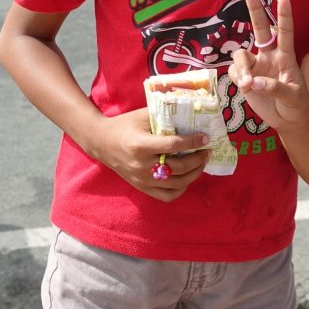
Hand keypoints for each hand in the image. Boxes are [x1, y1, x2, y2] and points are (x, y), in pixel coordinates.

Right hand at [83, 107, 210, 202]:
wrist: (101, 142)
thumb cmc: (124, 125)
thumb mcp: (143, 115)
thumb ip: (164, 115)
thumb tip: (191, 113)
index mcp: (141, 145)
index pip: (173, 146)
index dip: (192, 142)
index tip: (206, 138)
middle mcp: (141, 165)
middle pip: (178, 167)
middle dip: (198, 159)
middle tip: (207, 151)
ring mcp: (141, 179)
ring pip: (176, 184)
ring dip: (194, 174)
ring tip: (202, 162)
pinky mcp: (142, 187)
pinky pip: (167, 195)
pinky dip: (181, 189)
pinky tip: (188, 177)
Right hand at [230, 0, 308, 129]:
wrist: (288, 119)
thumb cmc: (296, 104)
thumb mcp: (293, 97)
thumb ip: (275, 88)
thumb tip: (253, 81)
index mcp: (286, 56)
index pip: (285, 32)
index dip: (284, 15)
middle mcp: (269, 56)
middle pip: (260, 28)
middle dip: (255, 9)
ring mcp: (256, 65)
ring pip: (240, 55)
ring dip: (242, 68)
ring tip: (248, 84)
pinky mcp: (245, 77)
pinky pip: (235, 71)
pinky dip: (238, 78)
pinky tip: (246, 88)